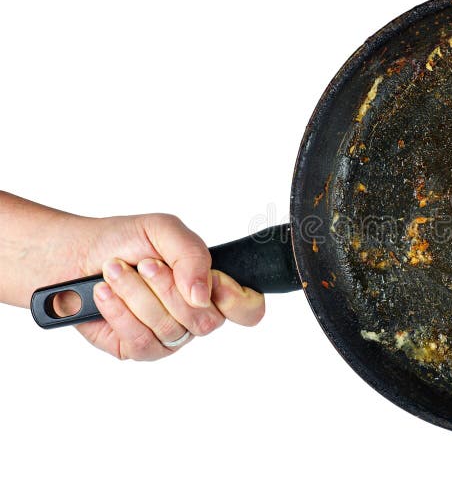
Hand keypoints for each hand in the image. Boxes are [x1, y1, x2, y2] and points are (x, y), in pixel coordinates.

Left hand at [66, 214, 264, 359]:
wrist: (75, 254)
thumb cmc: (123, 240)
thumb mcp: (163, 230)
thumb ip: (193, 255)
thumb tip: (202, 294)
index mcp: (212, 285)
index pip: (249, 309)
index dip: (237, 301)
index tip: (212, 281)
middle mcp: (195, 314)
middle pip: (206, 321)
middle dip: (169, 288)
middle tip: (145, 264)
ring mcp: (169, 334)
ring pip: (170, 329)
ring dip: (137, 294)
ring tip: (114, 272)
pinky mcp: (138, 349)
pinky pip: (142, 342)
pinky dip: (120, 312)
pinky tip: (105, 293)